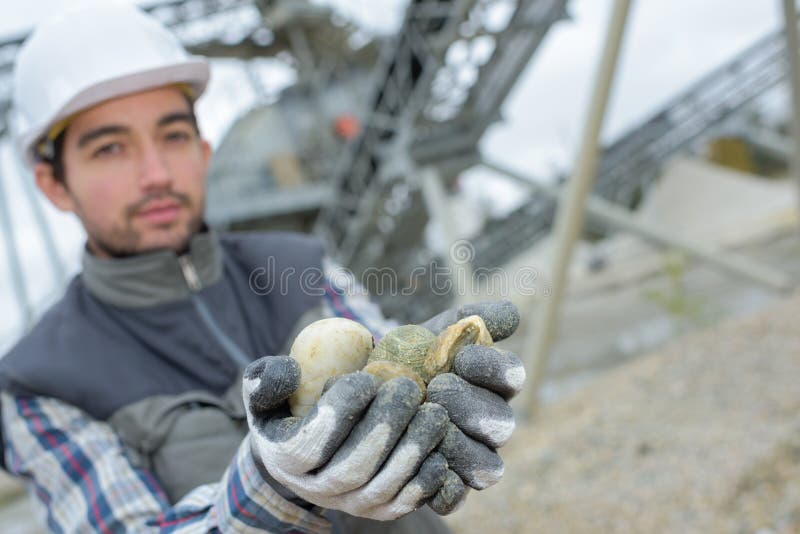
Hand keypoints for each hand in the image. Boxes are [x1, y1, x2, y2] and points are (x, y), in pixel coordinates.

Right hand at [243, 356, 449, 519]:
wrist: (305, 456)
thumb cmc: (288, 412)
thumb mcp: (266, 394)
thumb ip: (266, 379)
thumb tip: (290, 370)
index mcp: (287, 460)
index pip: (313, 440)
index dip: (343, 408)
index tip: (367, 377)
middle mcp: (317, 491)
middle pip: (354, 466)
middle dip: (386, 425)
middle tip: (408, 387)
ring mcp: (350, 505)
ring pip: (383, 486)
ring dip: (414, 449)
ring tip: (433, 412)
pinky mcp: (379, 511)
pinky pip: (405, 501)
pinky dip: (426, 478)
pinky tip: (438, 447)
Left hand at [420, 300, 525, 513]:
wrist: (365, 395)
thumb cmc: (406, 361)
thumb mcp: (431, 333)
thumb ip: (468, 320)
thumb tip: (511, 313)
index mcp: (493, 384)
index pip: (511, 376)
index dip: (491, 368)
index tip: (459, 358)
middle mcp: (490, 424)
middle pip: (502, 424)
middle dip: (469, 405)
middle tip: (435, 388)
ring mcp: (471, 458)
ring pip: (487, 466)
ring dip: (457, 443)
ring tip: (425, 423)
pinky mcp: (447, 487)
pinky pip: (456, 497)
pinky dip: (441, 485)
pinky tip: (421, 461)